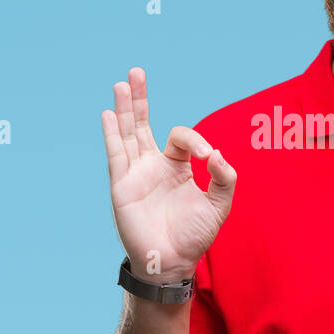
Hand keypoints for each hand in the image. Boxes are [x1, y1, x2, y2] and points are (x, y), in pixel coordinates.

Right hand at [101, 67, 235, 283]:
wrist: (173, 262)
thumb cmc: (194, 237)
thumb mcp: (219, 205)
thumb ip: (225, 178)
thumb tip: (215, 153)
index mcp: (176, 167)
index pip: (180, 137)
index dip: (195, 140)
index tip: (206, 155)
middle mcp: (152, 166)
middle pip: (142, 124)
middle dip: (139, 99)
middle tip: (136, 72)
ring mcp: (135, 174)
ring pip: (127, 134)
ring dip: (123, 109)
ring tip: (122, 83)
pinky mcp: (122, 186)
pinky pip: (116, 155)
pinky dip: (112, 135)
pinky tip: (108, 114)